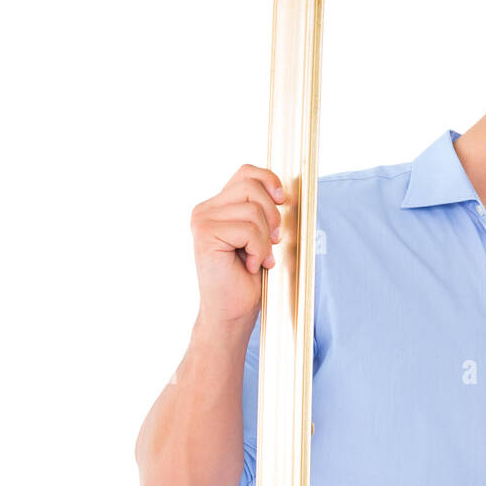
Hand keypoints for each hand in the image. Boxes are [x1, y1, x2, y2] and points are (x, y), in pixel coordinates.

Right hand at [190, 164, 285, 327]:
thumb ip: (261, 212)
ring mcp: (202, 220)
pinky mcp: (205, 234)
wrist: (231, 312)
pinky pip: (249, 230)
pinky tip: (249, 265)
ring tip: (257, 258)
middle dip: (272, 215)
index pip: (247, 173)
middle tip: (271, 242)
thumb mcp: (260, 237)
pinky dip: (258, 250)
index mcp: (217, 206)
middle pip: (252, 187)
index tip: (283, 200)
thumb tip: (283, 192)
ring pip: (254, 210)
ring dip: (265, 239)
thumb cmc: (247, 278)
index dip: (269, 180)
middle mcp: (204, 210)